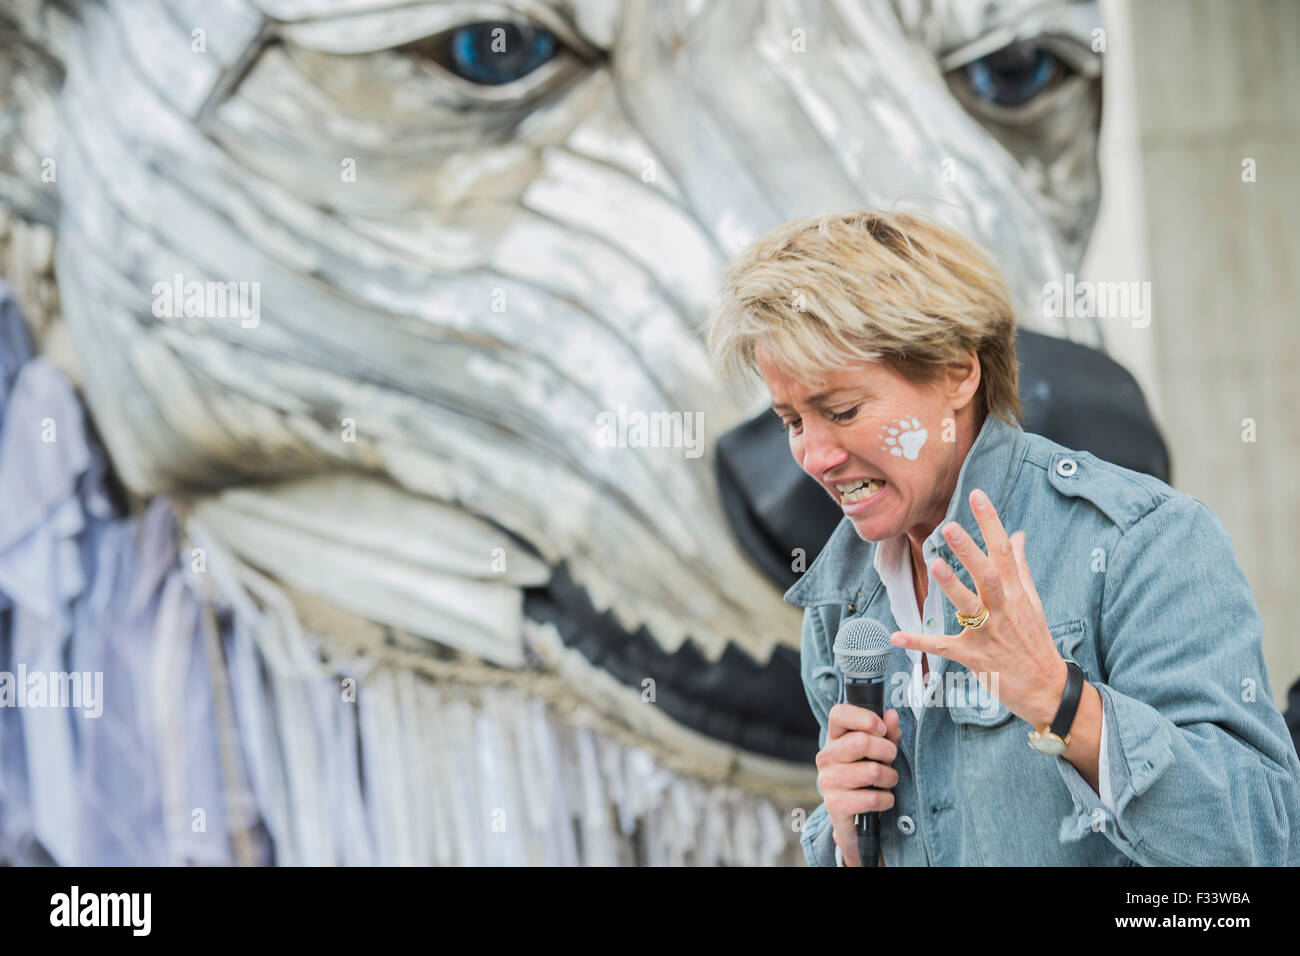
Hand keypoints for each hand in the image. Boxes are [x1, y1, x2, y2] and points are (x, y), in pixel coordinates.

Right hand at [818, 703, 901, 866]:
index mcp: (834, 737)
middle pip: (862, 742)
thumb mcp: (879, 751)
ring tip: (888, 780)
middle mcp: (826, 756)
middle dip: (887, 751)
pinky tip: (884, 800)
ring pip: (872, 771)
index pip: (839, 714)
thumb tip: (892, 715)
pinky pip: (871, 798)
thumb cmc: (866, 775)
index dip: (865, 718)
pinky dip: (886, 800)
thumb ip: (887, 733)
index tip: (882, 729)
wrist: (852, 816)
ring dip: (890, 777)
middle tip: (890, 760)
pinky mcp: (834, 805)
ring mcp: (827, 781)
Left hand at [890, 488, 1067, 729]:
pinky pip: (944, 648)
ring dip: (952, 586)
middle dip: (970, 551)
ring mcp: (990, 634)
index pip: (1003, 551)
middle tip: (950, 526)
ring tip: (934, 564)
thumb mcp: (1032, 602)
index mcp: (1016, 593)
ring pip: (970, 606)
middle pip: (988, 574)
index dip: (990, 522)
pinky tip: (896, 636)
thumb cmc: (1036, 641)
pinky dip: (920, 643)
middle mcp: (1005, 609)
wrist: (1048, 690)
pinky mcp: (975, 658)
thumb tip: (1018, 534)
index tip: (977, 495)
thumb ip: (1019, 567)